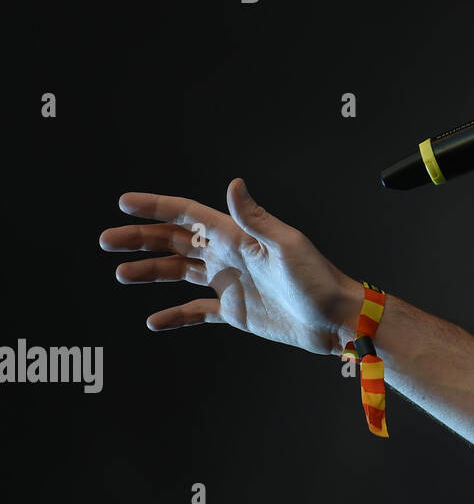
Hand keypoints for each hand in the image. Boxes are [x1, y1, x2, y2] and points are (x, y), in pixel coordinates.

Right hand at [99, 178, 360, 354]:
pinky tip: (154, 320)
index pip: (190, 216)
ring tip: (121, 274)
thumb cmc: (319, 280)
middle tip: (107, 239)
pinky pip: (197, 310)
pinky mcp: (236, 310)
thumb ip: (256, 218)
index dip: (158, 208)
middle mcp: (231, 256)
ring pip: (181, 273)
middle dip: (141, 239)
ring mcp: (231, 283)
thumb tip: (234, 184)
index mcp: (239, 237)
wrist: (336, 319)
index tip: (125, 203)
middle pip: (176, 242)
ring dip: (151, 272)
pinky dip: (175, 314)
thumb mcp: (287, 246)